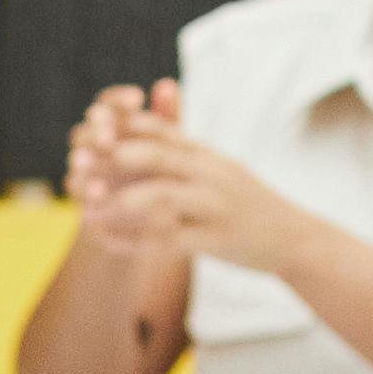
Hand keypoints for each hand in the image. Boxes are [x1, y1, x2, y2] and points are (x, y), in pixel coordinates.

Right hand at [62, 74, 187, 223]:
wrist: (157, 225)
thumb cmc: (163, 174)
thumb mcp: (171, 146)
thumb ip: (167, 118)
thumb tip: (168, 84)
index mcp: (113, 128)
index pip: (108, 105)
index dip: (118, 100)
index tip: (138, 98)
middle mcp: (93, 149)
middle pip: (85, 132)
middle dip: (96, 132)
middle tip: (108, 134)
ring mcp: (85, 177)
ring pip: (77, 164)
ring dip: (85, 162)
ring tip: (93, 162)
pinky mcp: (84, 204)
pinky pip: (79, 195)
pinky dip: (87, 192)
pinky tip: (98, 192)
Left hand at [75, 102, 306, 285]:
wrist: (294, 238)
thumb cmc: (248, 204)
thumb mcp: (219, 169)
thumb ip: (182, 153)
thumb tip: (139, 133)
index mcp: (207, 154)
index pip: (161, 129)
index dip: (122, 128)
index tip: (88, 130)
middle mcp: (212, 173)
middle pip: (158, 156)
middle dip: (114, 159)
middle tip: (77, 165)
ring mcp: (216, 206)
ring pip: (161, 198)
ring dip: (118, 203)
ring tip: (85, 210)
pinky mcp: (218, 240)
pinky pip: (170, 240)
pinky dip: (134, 242)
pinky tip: (107, 244)